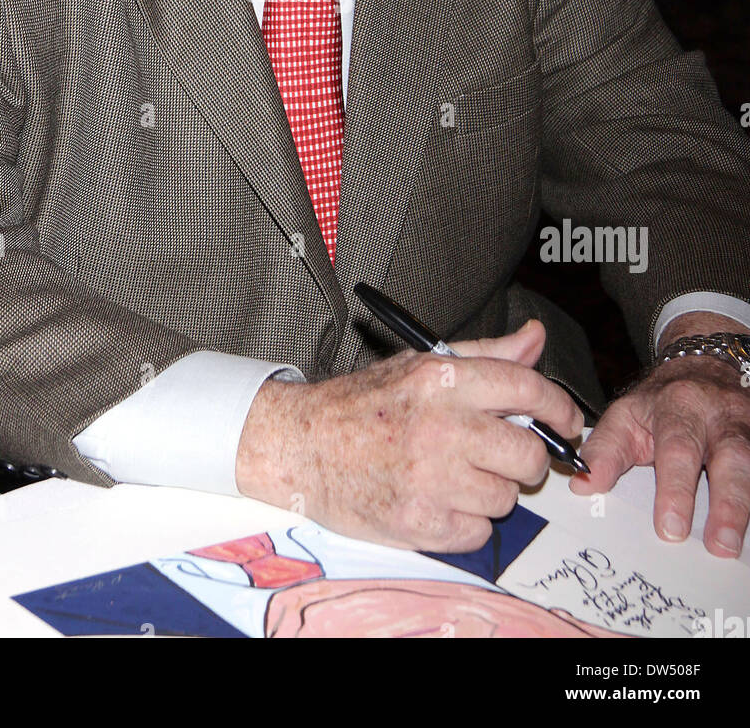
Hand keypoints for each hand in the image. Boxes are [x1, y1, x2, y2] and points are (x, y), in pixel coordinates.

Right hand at [236, 318, 583, 552]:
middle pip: (528, 454)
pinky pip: (479, 532)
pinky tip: (439, 500)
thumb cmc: (362, 405)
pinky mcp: (421, 523)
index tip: (566, 420)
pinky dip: (466, 522)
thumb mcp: (421, 363)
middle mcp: (441, 427)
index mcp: (442, 380)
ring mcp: (431, 479)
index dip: (559, 407)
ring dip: (491, 491)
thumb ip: (486, 354)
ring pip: (506, 497)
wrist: (304, 447)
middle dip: (524, 458)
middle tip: (502, 454)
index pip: (527, 389)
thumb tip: (536, 338)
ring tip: (455, 475)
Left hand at [570, 325, 749, 557]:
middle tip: (717, 545)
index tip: (670, 529)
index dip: (674, 490)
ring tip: (732, 546)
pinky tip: (748, 529)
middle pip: (731, 458)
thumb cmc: (662, 401)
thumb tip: (583, 487)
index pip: (677, 448)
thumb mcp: (627, 415)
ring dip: (744, 506)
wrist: (705, 367)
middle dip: (727, 504)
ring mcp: (747, 428)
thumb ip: (606, 450)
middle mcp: (719, 418)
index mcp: (679, 407)